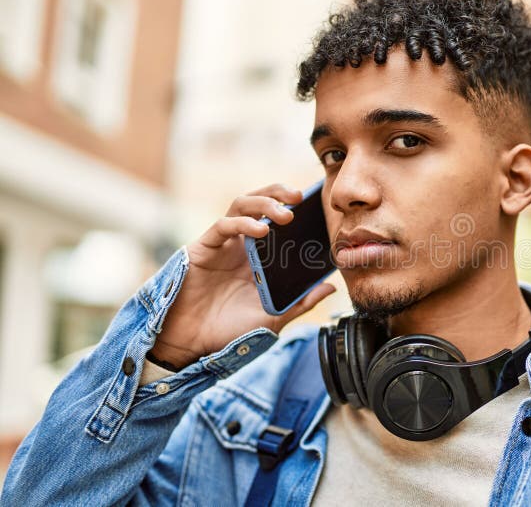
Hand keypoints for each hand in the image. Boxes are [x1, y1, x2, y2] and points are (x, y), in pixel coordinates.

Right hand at [151, 184, 335, 368]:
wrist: (192, 345)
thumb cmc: (229, 331)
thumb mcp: (273, 317)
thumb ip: (301, 302)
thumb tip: (331, 287)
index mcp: (259, 256)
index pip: (276, 219)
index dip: (292, 206)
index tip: (314, 203)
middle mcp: (241, 244)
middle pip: (258, 203)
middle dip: (277, 193)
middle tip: (299, 197)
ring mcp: (223, 244)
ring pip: (241, 205)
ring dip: (263, 203)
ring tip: (284, 214)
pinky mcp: (204, 248)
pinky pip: (223, 226)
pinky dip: (243, 223)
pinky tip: (261, 229)